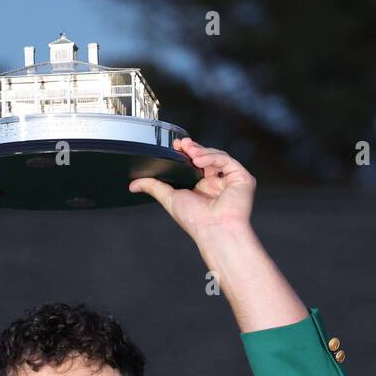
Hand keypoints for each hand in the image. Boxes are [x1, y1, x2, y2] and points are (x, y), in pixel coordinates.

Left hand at [128, 137, 254, 242]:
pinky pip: (227, 160)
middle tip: (182, 144)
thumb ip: (153, 187)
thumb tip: (133, 184)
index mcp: (202, 186)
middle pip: (206, 157)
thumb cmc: (196, 221)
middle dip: (193, 148)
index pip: (195, 163)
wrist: (214, 230)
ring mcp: (230, 179)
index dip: (186, 153)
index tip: (175, 146)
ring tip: (190, 152)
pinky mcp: (242, 178)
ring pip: (216, 156)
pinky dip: (213, 157)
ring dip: (201, 152)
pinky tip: (200, 160)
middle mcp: (216, 182)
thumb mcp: (169, 199)